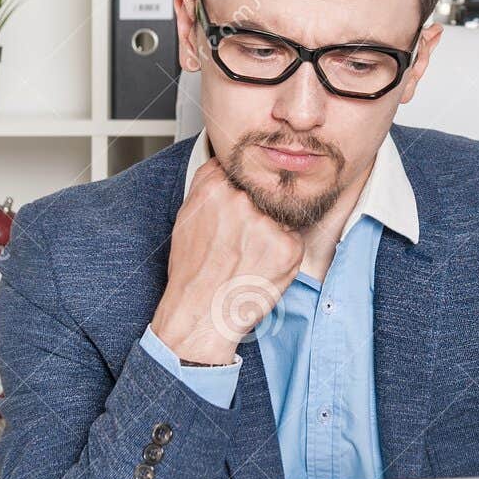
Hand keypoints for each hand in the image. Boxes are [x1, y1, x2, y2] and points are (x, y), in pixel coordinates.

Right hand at [150, 157, 303, 363]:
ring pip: (278, 216)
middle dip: (256, 211)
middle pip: (262, 193)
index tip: (240, 204)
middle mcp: (242, 201)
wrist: (202, 314)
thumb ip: (208, 186)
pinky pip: (292, 239)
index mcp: (214, 189)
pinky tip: (262, 267)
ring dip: (270, 232)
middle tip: (240, 240)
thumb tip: (224, 164)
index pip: (241, 171)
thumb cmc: (193, 271)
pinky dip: (283, 252)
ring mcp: (267, 224)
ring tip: (248, 257)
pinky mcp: (288, 247)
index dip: (242, 189)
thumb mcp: (186, 218)